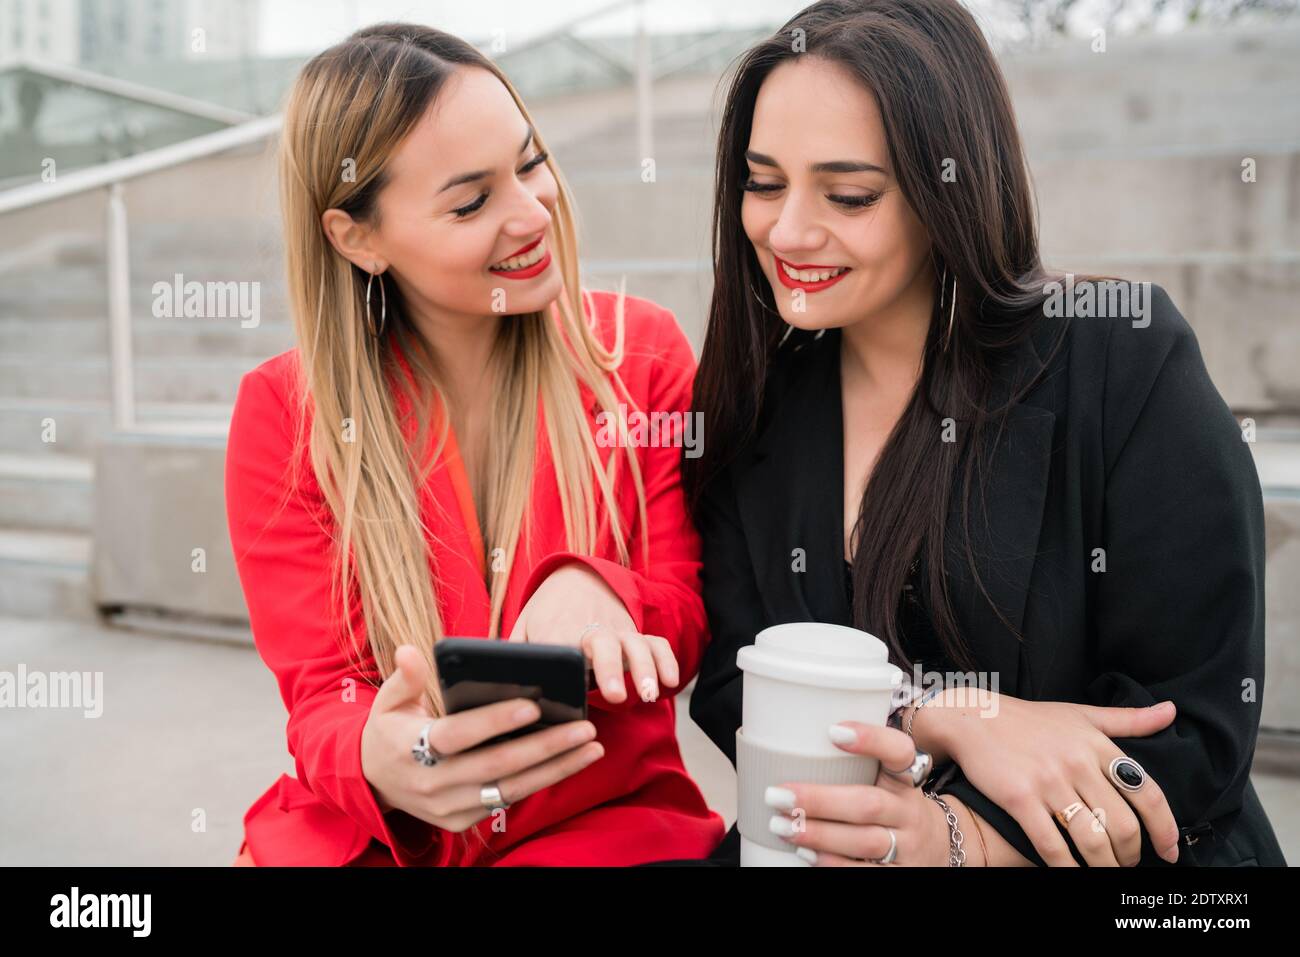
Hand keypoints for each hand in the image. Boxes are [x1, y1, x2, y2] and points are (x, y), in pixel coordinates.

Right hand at [361, 645, 604, 831]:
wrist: (373, 783)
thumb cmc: (390, 732)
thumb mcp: (388, 702)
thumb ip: (404, 678)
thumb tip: (409, 651)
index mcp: (412, 749)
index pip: (459, 735)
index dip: (496, 721)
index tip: (534, 706)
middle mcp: (433, 783)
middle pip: (498, 765)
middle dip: (546, 746)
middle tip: (585, 727)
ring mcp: (449, 807)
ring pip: (511, 789)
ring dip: (556, 769)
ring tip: (592, 747)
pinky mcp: (462, 821)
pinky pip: (508, 800)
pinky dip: (541, 781)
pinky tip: (570, 762)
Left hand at [508, 561, 677, 703]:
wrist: (576, 579)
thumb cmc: (545, 614)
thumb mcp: (523, 627)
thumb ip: (515, 653)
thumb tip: (501, 685)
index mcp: (557, 631)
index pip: (561, 649)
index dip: (566, 669)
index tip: (571, 687)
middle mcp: (591, 630)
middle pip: (604, 644)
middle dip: (610, 669)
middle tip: (614, 696)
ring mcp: (617, 630)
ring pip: (636, 644)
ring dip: (645, 669)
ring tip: (649, 695)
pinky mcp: (635, 633)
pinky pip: (656, 642)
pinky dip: (667, 660)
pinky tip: (672, 683)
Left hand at [763, 721, 953, 865]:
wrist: (935, 847)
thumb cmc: (893, 804)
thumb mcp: (887, 779)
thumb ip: (855, 762)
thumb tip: (791, 743)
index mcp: (905, 779)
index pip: (899, 752)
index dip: (871, 739)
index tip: (833, 731)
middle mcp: (909, 812)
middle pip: (868, 804)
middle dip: (819, 800)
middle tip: (778, 795)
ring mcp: (907, 846)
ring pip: (865, 841)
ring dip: (819, 835)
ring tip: (782, 826)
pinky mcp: (901, 874)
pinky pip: (865, 871)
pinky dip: (832, 864)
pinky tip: (805, 854)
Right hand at [916, 688, 1181, 865]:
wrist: (972, 717)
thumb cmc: (1028, 719)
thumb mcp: (1080, 714)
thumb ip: (1127, 719)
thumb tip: (1170, 712)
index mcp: (1097, 744)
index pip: (1147, 793)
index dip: (1165, 829)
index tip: (1169, 851)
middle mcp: (1077, 763)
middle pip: (1123, 825)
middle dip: (1132, 855)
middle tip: (1129, 864)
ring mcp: (1048, 782)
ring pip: (1092, 841)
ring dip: (1105, 867)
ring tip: (1105, 873)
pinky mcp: (1019, 798)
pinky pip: (1051, 845)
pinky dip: (1067, 868)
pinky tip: (1072, 874)